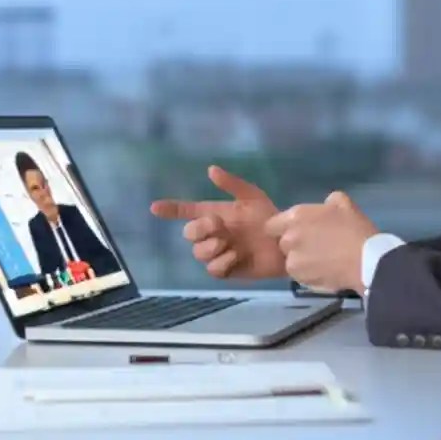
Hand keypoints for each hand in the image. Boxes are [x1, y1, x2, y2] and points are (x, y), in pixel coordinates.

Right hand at [150, 165, 286, 279]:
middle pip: (189, 233)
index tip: (155, 207)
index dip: (170, 209)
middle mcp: (212, 234)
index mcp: (214, 214)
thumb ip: (232, 184)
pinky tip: (236, 256)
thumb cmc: (269, 218)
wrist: (285, 243)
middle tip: (218, 225)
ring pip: (198, 252)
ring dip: (210, 246)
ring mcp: (218, 253)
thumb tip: (211, 169)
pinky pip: (213, 269)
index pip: (186, 211)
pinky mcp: (227, 270)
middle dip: (199, 229)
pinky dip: (221, 261)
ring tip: (228, 243)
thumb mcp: (252, 197)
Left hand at [264, 191, 378, 293]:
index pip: (272, 224)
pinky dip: (308, 274)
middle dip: (294, 244)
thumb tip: (325, 206)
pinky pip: (300, 276)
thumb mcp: (343, 203)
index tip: (296, 231)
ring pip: (291, 261)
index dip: (282, 228)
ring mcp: (293, 261)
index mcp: (295, 217)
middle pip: (283, 243)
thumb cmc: (355, 229)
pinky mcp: (301, 280)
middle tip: (313, 246)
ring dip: (301, 261)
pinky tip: (324, 272)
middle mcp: (289, 238)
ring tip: (321, 261)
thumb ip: (327, 202)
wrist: (367, 261)